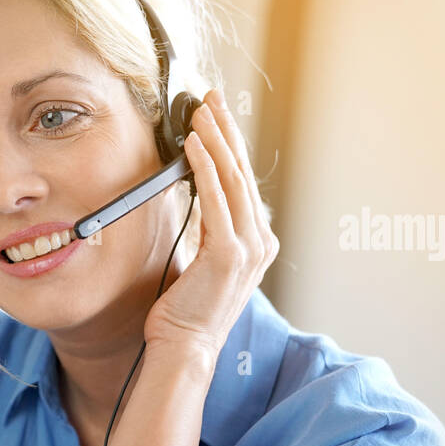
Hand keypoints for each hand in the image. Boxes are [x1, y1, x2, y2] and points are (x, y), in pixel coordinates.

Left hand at [143, 87, 279, 356]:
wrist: (185, 347)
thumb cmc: (184, 311)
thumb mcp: (202, 263)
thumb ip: (209, 232)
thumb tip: (198, 199)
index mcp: (256, 244)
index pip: (244, 184)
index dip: (230, 146)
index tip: (216, 117)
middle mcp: (260, 243)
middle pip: (242, 173)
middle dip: (226, 131)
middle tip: (210, 97)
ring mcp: (249, 248)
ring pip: (232, 179)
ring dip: (215, 140)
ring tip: (200, 110)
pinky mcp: (229, 253)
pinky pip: (216, 198)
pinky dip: (204, 166)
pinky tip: (194, 144)